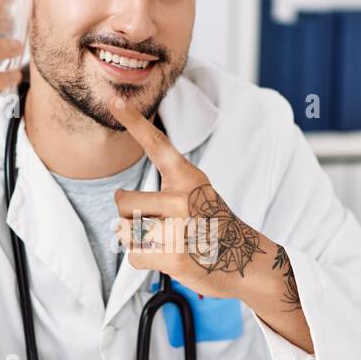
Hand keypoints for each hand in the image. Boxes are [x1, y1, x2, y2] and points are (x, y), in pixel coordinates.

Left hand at [110, 97, 266, 299]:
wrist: (246, 259)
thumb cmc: (211, 224)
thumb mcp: (196, 193)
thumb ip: (164, 189)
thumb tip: (119, 207)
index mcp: (188, 178)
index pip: (157, 145)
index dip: (134, 121)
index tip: (114, 99)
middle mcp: (183, 199)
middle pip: (123, 202)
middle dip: (127, 216)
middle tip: (153, 223)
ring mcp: (180, 228)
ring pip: (125, 232)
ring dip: (138, 239)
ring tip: (166, 240)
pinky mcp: (175, 256)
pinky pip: (134, 255)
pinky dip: (145, 259)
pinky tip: (168, 257)